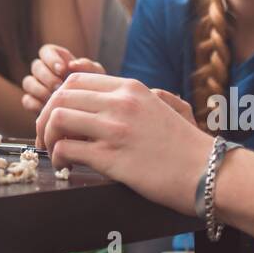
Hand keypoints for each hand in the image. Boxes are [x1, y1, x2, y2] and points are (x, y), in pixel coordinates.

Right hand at [20, 43, 104, 112]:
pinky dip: (34, 104)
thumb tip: (73, 64)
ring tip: (54, 98)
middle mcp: (44, 71)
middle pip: (36, 66)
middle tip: (59, 86)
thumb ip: (88, 66)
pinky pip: (26, 100)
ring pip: (28, 82)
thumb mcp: (96, 77)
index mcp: (57, 59)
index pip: (46, 51)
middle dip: (47, 76)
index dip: (51, 59)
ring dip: (39, 89)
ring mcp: (37, 87)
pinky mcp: (34, 103)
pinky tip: (47, 109)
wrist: (91, 112)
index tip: (62, 69)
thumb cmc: (95, 89)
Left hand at [35, 72, 209, 214]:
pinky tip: (65, 166)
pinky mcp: (112, 158)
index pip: (75, 80)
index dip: (57, 97)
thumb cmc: (186, 146)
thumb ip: (133, 99)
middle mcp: (120, 102)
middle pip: (60, 96)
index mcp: (131, 87)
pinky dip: (58, 157)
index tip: (55, 115)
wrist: (209, 172)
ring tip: (53, 151)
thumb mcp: (160, 106)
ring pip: (57, 118)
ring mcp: (115, 128)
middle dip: (44, 117)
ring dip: (47, 136)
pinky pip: (66, 149)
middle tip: (45, 136)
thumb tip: (108, 102)